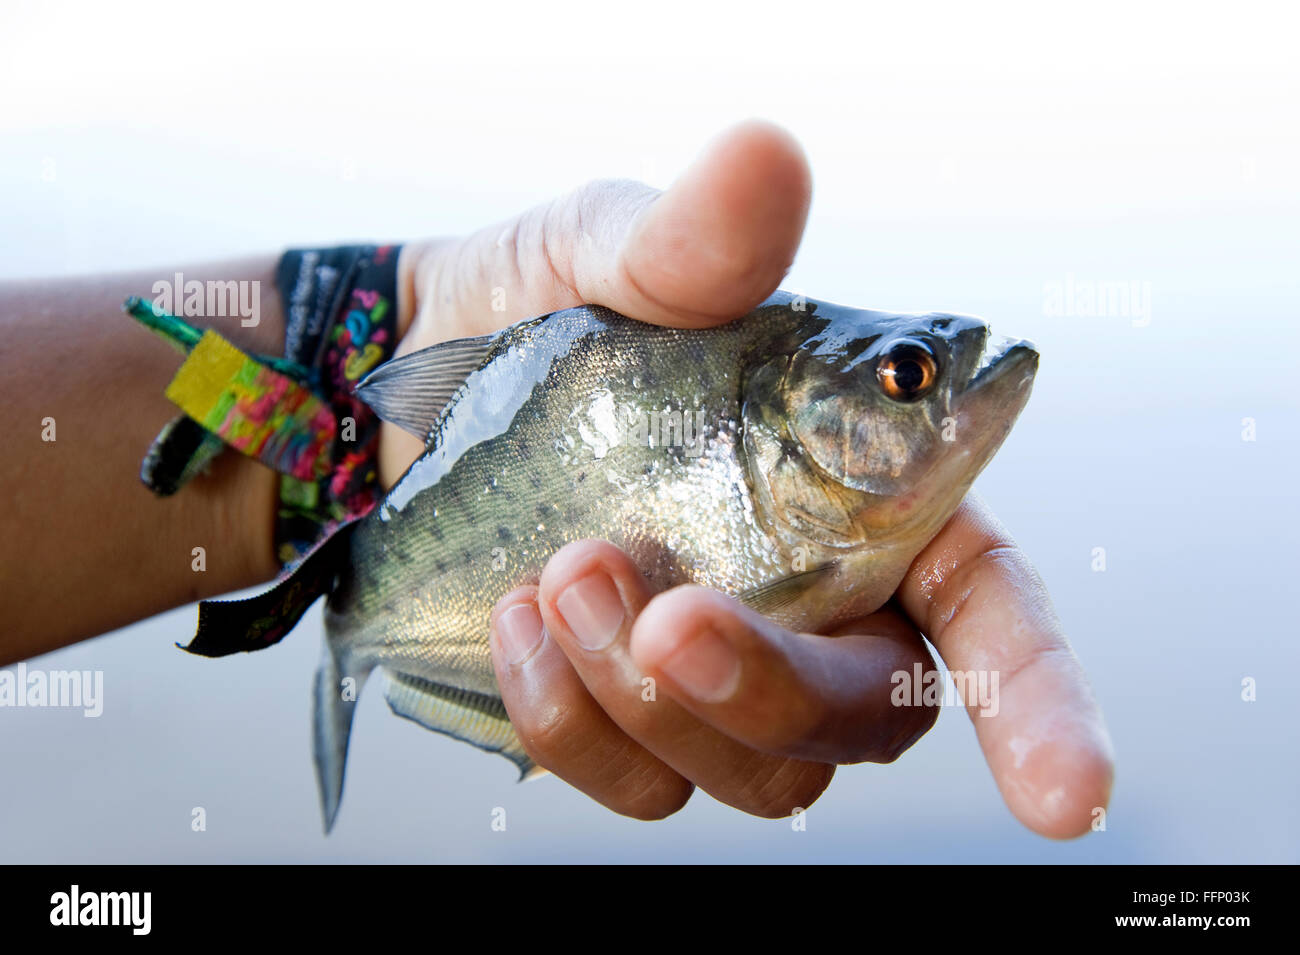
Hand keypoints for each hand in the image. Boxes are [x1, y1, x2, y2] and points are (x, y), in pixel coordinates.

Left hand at [385, 121, 1113, 837]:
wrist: (408, 395)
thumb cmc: (545, 315)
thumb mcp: (611, 258)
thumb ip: (697, 240)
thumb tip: (765, 158)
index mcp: (868, 496)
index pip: (989, 610)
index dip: (1040, 703)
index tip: (1066, 794)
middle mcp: (817, 602)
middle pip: (866, 717)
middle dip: (775, 690)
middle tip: (668, 613)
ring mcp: (722, 678)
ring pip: (755, 774)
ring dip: (655, 699)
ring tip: (563, 574)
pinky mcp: (626, 724)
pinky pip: (633, 784)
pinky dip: (571, 725)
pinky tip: (519, 626)